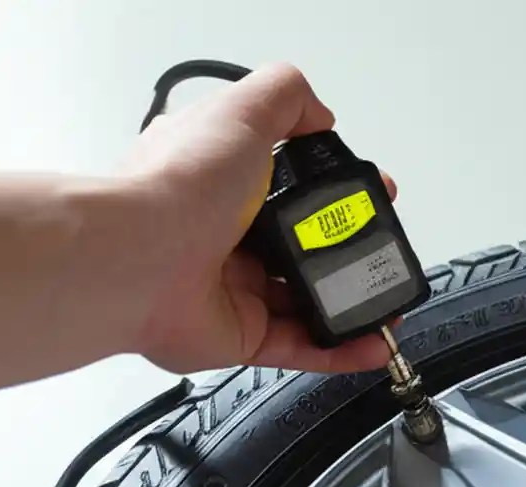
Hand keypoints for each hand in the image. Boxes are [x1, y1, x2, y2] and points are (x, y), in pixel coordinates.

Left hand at [111, 63, 396, 373]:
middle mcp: (224, 233)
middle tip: (384, 244)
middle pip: (301, 243)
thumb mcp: (240, 112)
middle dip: (348, 246)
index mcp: (221, 178)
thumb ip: (287, 99)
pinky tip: (374, 343)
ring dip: (351, 300)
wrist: (137, 261)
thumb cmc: (176, 187)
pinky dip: (339, 348)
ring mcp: (233, 287)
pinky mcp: (239, 334)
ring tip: (389, 297)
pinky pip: (299, 346)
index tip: (367, 188)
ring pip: (305, 299)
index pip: (285, 178)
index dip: (330, 184)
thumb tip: (321, 117)